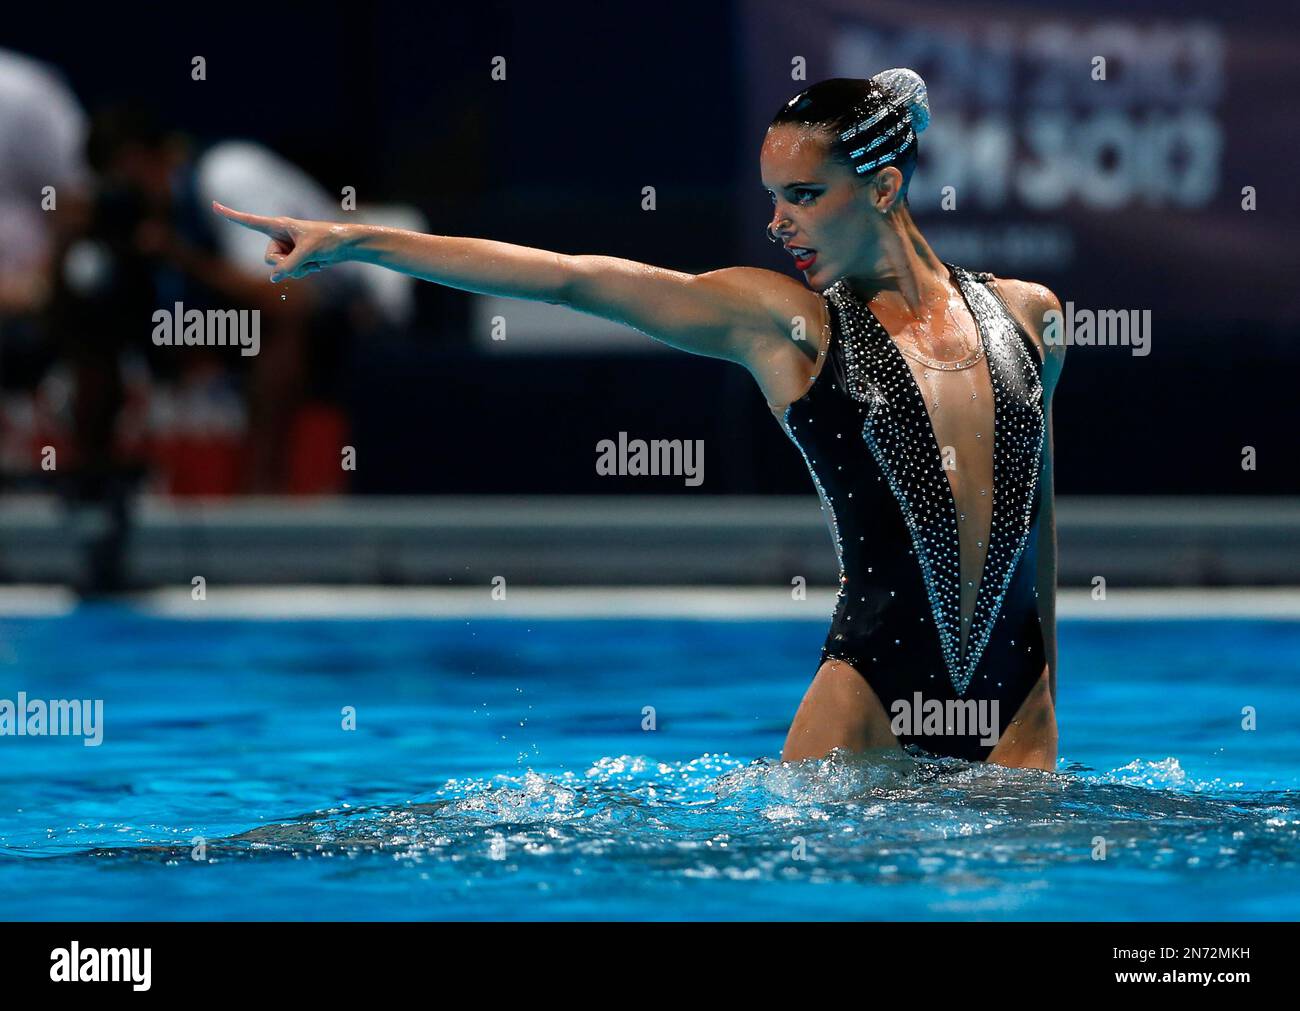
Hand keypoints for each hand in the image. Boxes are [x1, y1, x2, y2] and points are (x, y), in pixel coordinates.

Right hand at [211, 201, 351, 282]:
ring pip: (279, 268)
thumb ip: (290, 265)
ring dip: (298, 269)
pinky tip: (316, 264)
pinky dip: (304, 271)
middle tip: (305, 257)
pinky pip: (290, 272)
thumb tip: (274, 278)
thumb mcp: (308, 253)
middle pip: (269, 258)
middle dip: (286, 264)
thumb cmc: (329, 240)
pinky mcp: (295, 258)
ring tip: (314, 259)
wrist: (346, 245)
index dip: (231, 215)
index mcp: (279, 225)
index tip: (214, 205)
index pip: (250, 221)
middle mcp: (280, 236)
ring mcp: (287, 248)